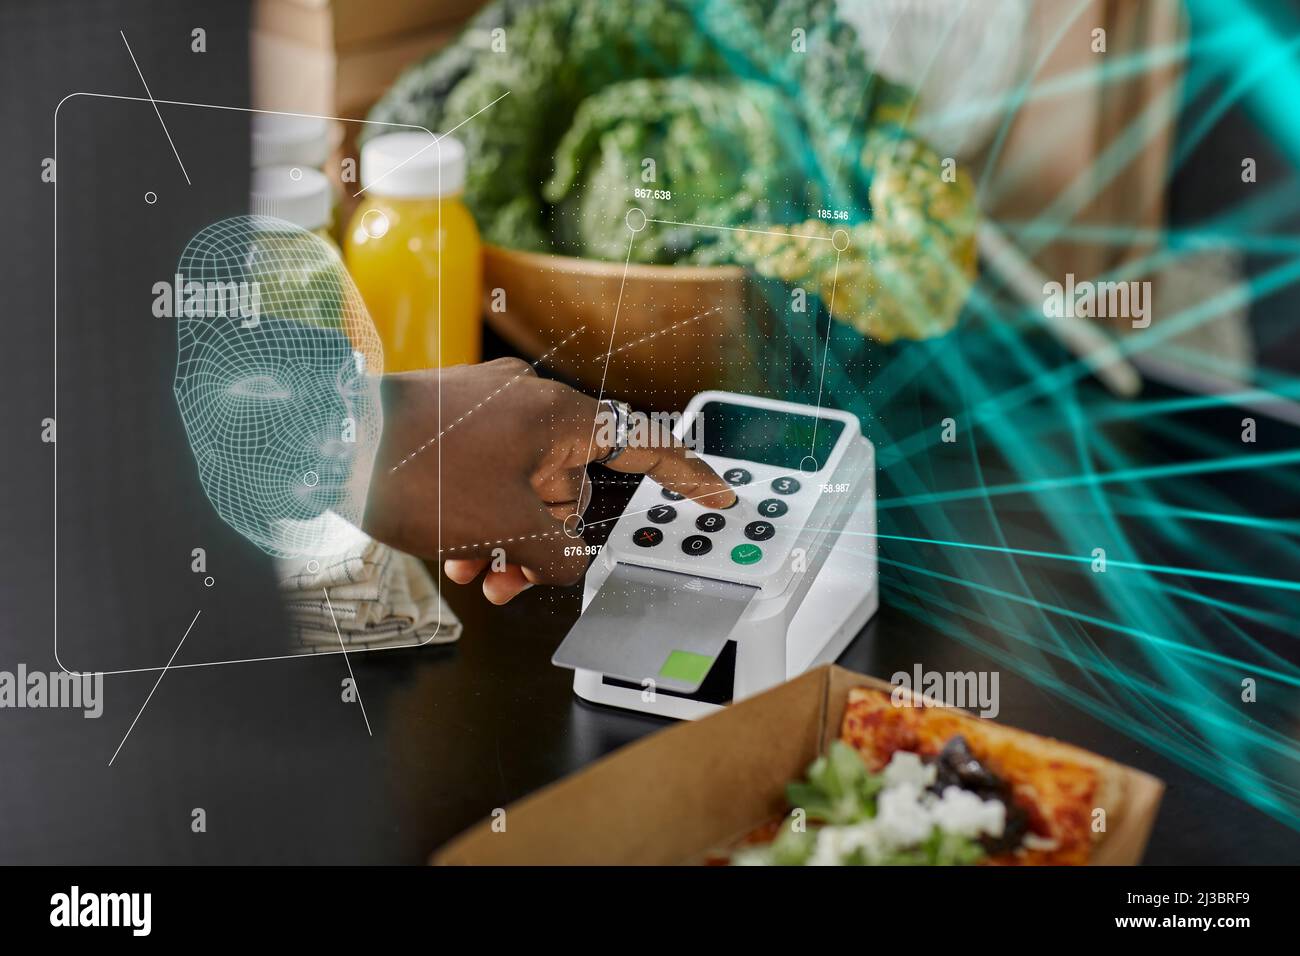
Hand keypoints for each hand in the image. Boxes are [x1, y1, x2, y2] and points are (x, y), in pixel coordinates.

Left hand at [364, 359, 734, 602]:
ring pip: (526, 489)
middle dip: (550, 541)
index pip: (643, 446)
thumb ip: (559, 555)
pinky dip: (483, 518)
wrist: (324, 439)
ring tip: (477, 574)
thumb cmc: (415, 469)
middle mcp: (531, 405)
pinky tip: (456, 554)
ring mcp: (490, 412)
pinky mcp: (456, 424)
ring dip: (509, 540)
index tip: (715, 494)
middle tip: (519, 580)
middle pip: (573, 486)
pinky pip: (491, 477)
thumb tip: (578, 567)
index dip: (685, 476)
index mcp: (559, 417)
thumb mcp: (504, 528)